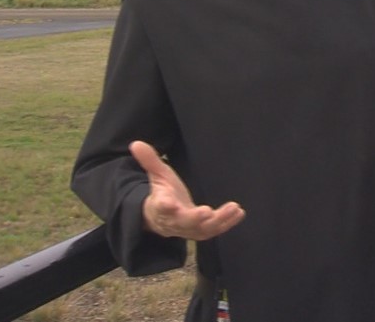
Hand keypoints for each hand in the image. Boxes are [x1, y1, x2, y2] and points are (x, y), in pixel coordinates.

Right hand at [130, 140, 245, 240]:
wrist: (162, 218)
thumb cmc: (161, 193)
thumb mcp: (157, 175)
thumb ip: (149, 161)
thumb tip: (135, 144)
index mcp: (159, 206)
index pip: (160, 206)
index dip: (164, 205)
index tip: (168, 202)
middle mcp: (173, 220)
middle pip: (182, 222)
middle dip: (194, 218)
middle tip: (206, 212)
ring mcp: (188, 228)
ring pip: (202, 229)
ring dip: (218, 221)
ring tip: (234, 208)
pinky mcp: (200, 231)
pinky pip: (214, 230)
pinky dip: (227, 223)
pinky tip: (240, 212)